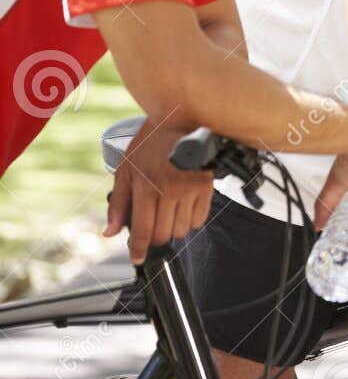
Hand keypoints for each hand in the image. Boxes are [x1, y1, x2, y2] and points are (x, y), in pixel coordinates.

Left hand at [105, 122, 214, 265]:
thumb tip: (110, 233)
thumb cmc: (150, 143)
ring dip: (174, 228)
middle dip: (155, 236)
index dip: (138, 250)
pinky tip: (183, 207)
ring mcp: (191, 189)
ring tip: (168, 212)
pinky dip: (190, 220)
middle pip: (164, 234)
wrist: (180, 120)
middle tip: (152, 226)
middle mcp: (170, 190)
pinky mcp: (207, 187)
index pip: (143, 231)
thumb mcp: (125, 171)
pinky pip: (200, 219)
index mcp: (146, 187)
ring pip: (183, 230)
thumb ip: (118, 205)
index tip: (137, 258)